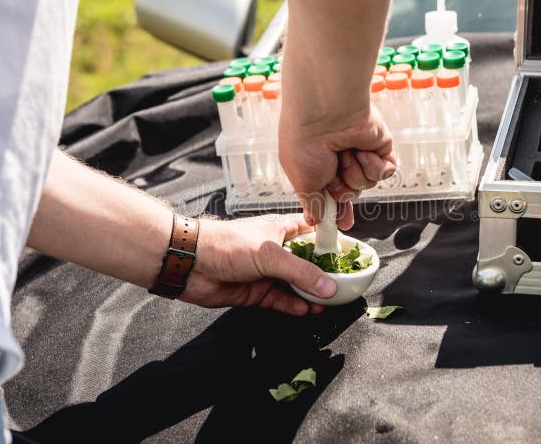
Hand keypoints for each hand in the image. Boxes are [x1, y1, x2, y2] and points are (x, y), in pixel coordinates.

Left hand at [180, 216, 336, 314]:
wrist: (189, 263)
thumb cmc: (226, 244)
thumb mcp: (270, 254)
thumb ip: (301, 272)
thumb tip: (329, 287)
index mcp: (282, 229)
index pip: (314, 232)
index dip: (332, 241)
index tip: (351, 254)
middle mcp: (277, 250)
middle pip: (308, 263)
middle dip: (325, 274)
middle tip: (345, 286)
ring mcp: (266, 272)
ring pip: (296, 285)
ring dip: (312, 294)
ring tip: (330, 303)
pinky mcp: (256, 292)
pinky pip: (281, 300)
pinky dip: (294, 306)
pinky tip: (307, 311)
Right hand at [278, 103, 396, 229]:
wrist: (325, 114)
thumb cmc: (305, 143)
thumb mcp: (302, 181)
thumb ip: (312, 203)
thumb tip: (313, 219)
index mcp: (318, 167)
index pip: (332, 196)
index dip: (338, 211)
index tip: (343, 224)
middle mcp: (340, 161)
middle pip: (350, 193)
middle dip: (343, 188)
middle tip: (332, 172)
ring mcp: (361, 154)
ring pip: (366, 184)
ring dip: (353, 172)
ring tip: (343, 153)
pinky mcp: (380, 149)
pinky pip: (384, 173)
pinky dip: (372, 164)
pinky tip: (360, 149)